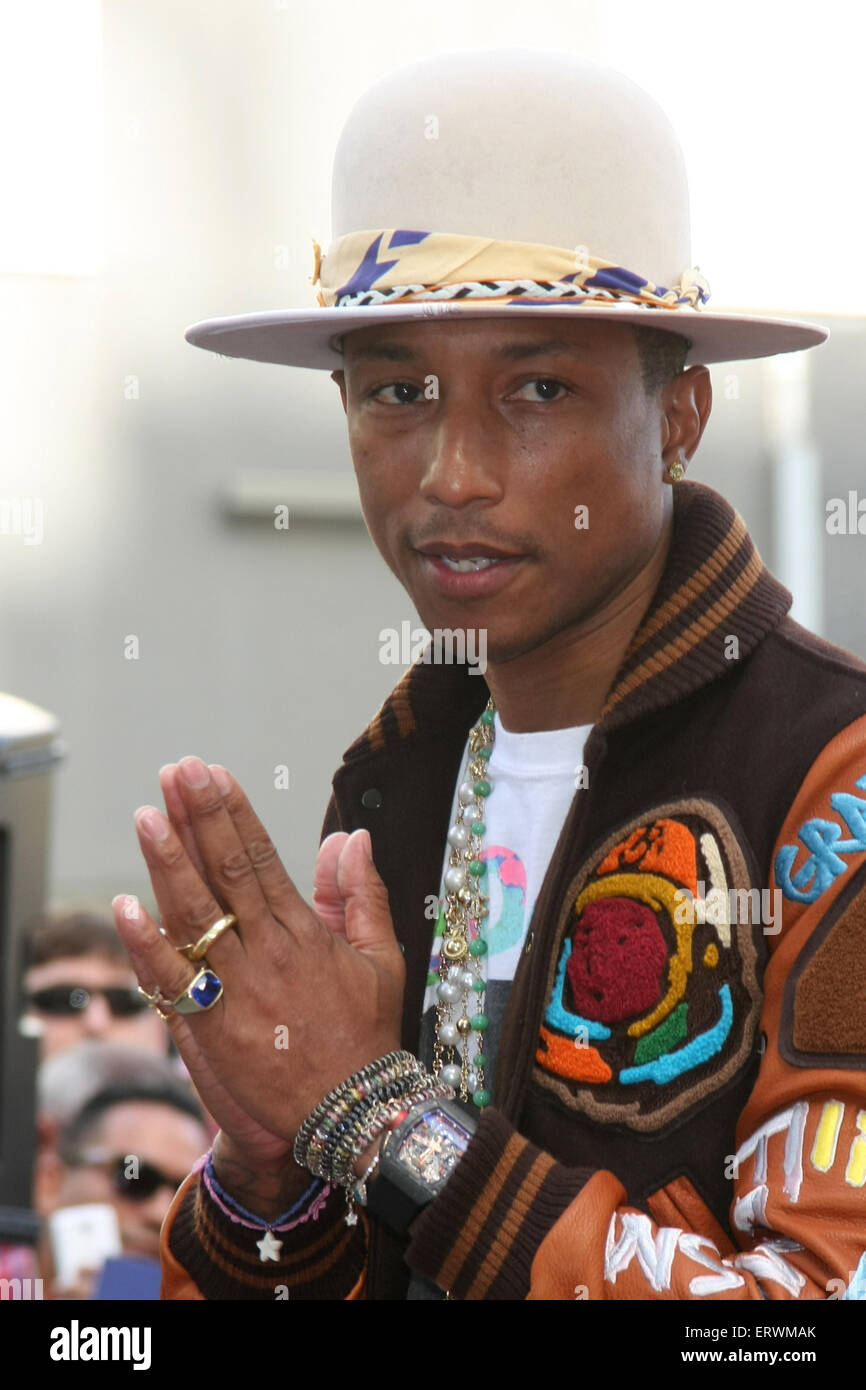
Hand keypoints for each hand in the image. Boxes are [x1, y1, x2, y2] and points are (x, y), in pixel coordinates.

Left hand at [113, 757, 404, 1165]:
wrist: (351, 1113)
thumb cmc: (366, 1036)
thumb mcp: (381, 958)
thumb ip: (361, 894)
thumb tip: (351, 837)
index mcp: (305, 931)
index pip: (261, 857)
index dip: (233, 812)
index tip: (212, 774)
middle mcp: (269, 951)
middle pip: (226, 871)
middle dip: (199, 816)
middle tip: (176, 771)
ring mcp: (239, 987)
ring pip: (196, 915)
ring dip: (168, 862)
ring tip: (147, 815)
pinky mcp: (214, 1028)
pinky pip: (175, 981)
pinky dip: (148, 945)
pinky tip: (126, 907)